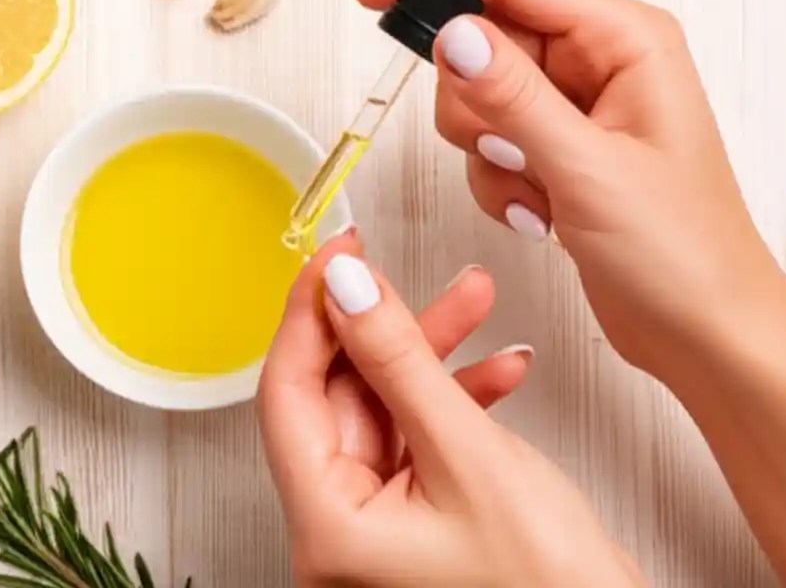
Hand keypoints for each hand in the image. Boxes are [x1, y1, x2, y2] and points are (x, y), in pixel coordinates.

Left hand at [258, 233, 641, 585]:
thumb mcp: (468, 452)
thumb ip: (400, 361)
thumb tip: (347, 289)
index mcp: (326, 527)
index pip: (286, 393)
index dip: (308, 313)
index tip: (336, 256)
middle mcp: (338, 529)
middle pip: (337, 395)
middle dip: (385, 329)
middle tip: (407, 272)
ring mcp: (376, 524)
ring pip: (383, 407)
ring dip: (429, 354)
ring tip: (477, 300)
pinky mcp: (415, 515)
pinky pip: (418, 435)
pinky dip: (454, 397)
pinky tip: (498, 368)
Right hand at [349, 0, 785, 373]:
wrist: (704, 332)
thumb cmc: (686, 255)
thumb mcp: (589, 170)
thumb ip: (515, 96)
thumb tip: (455, 34)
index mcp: (626, 41)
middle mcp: (600, 64)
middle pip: (486, 36)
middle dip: (475, 99)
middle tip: (509, 146)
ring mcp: (575, 110)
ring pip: (477, 95)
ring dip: (488, 150)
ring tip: (539, 187)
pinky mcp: (557, 151)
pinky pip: (488, 143)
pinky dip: (497, 182)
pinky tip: (542, 213)